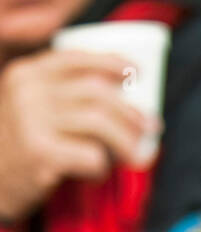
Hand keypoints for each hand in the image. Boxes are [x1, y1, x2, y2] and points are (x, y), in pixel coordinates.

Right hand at [0, 50, 158, 222]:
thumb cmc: (18, 148)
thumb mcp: (28, 108)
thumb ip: (59, 95)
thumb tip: (119, 94)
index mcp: (27, 74)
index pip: (76, 59)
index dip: (111, 62)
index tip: (136, 72)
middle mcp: (28, 92)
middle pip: (96, 93)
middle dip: (131, 111)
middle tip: (150, 126)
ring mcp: (32, 121)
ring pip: (100, 123)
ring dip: (126, 141)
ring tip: (134, 155)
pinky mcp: (41, 153)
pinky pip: (91, 156)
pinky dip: (102, 167)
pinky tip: (96, 172)